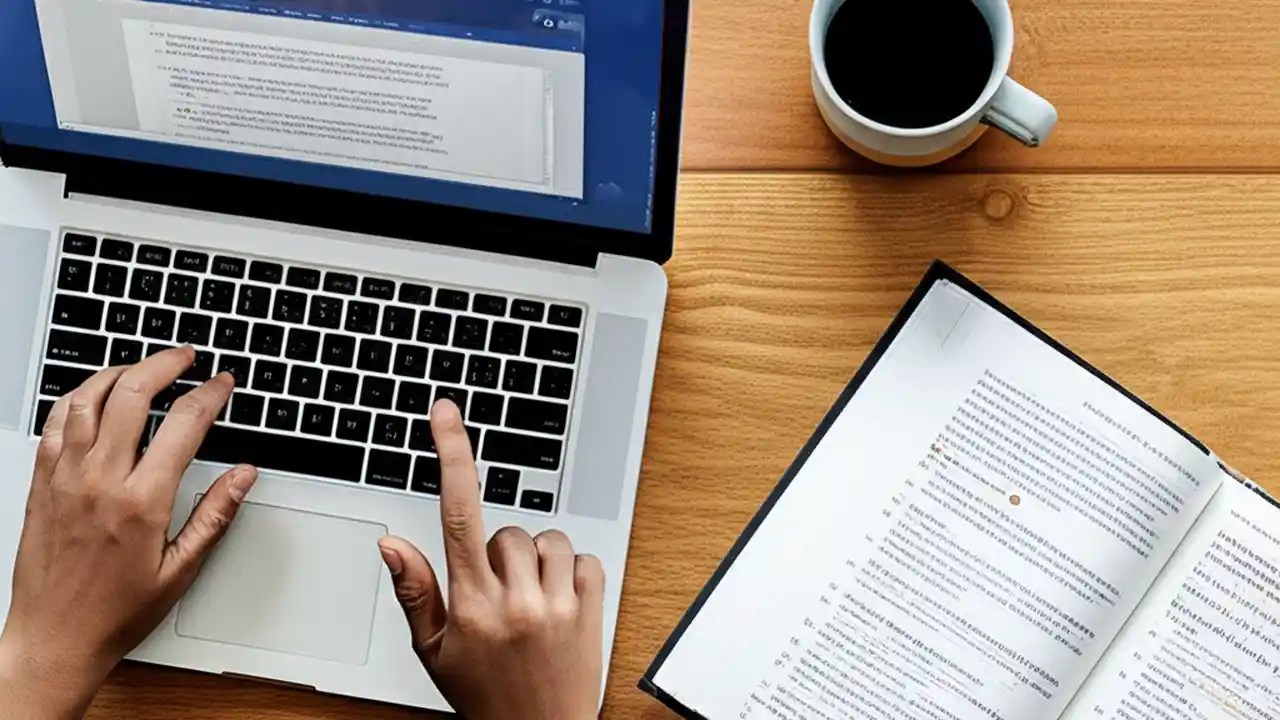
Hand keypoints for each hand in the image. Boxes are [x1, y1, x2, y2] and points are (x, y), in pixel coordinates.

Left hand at [0, 348, 256, 719]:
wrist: (53, 638)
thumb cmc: (114, 612)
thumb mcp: (181, 569)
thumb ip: (215, 515)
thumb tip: (243, 476)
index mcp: (141, 502)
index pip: (184, 424)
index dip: (210, 394)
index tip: (222, 384)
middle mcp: (99, 481)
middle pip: (132, 394)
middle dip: (165, 364)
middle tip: (185, 357)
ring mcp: (64, 478)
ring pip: (87, 399)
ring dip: (119, 373)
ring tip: (142, 367)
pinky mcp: (41, 483)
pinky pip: (54, 423)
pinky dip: (76, 398)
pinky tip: (93, 395)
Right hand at [378, 401, 605, 719]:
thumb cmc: (484, 697)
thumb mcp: (434, 652)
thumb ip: (415, 591)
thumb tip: (391, 542)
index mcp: (471, 605)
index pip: (457, 513)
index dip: (451, 454)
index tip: (446, 414)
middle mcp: (515, 600)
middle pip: (506, 530)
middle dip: (499, 552)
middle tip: (498, 596)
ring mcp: (557, 605)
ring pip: (549, 539)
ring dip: (539, 560)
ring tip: (530, 602)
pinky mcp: (593, 609)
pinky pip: (587, 558)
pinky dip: (575, 573)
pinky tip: (559, 603)